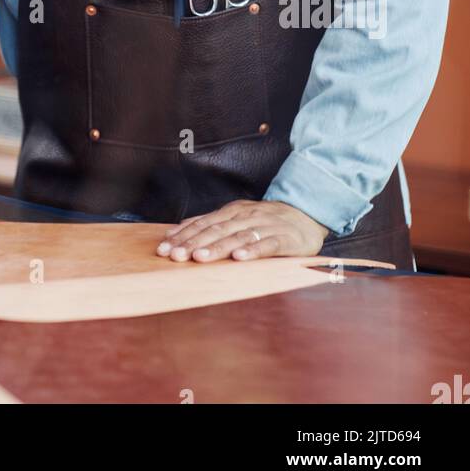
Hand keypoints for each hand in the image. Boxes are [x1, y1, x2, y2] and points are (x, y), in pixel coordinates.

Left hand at [156, 200, 329, 262]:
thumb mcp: (236, 217)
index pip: (202, 223)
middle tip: (175, 256)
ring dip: (217, 248)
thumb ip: (210, 223)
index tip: (163, 249)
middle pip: (215, 230)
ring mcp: (264, 226)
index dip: (182, 236)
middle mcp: (245, 216)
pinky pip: (266, 244)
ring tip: (199, 258)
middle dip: (193, 243)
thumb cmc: (265, 221)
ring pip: (236, 237)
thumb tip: (178, 229)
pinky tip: (239, 258)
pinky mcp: (284, 238)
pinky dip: (252, 251)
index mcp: (231, 212)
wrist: (305, 215)